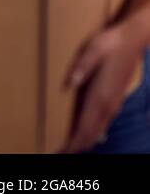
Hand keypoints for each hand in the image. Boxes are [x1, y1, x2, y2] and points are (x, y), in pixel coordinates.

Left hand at [61, 20, 143, 151]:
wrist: (133, 39)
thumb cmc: (110, 43)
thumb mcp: (92, 50)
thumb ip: (80, 68)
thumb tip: (68, 85)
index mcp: (100, 96)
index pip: (86, 127)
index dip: (75, 142)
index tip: (62, 151)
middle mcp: (108, 104)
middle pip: (93, 133)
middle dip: (78, 145)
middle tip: (60, 153)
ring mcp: (114, 102)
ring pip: (99, 129)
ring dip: (85, 139)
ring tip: (71, 148)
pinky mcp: (115, 98)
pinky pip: (104, 122)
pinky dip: (94, 131)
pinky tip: (91, 135)